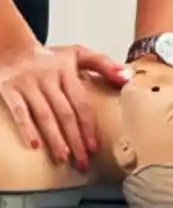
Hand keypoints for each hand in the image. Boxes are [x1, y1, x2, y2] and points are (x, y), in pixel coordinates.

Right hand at [0, 44, 128, 170]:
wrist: (11, 47)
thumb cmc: (48, 57)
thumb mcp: (77, 54)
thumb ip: (103, 64)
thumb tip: (126, 77)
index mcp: (67, 71)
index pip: (81, 102)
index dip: (88, 126)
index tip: (94, 146)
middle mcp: (48, 78)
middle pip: (65, 113)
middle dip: (75, 139)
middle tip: (82, 160)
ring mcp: (28, 84)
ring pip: (44, 115)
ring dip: (54, 139)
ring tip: (63, 158)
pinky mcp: (9, 90)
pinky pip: (19, 112)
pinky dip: (27, 129)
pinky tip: (35, 146)